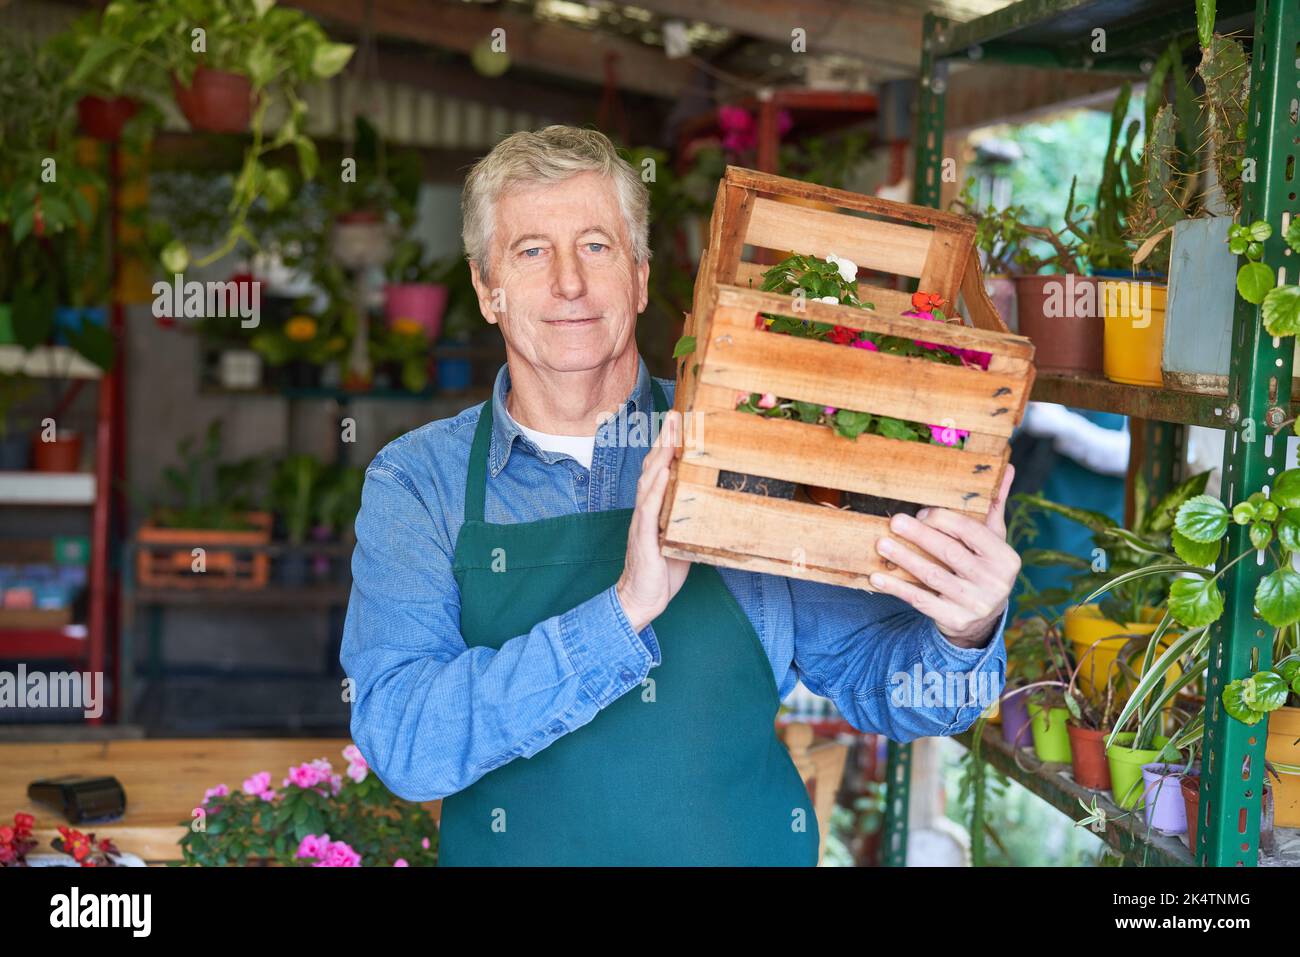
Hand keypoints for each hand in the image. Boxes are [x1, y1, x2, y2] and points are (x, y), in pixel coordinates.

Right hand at [616, 409, 690, 631]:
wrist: (641, 599)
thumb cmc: (662, 570)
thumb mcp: (683, 537)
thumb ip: (692, 517)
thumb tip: (714, 501)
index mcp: (655, 507)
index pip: (660, 469)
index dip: (669, 444)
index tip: (680, 420)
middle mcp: (645, 508)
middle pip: (653, 467)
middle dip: (665, 439)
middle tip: (676, 414)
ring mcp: (642, 521)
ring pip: (649, 481)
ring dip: (660, 455)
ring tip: (672, 433)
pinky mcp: (643, 537)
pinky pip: (648, 509)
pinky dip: (656, 488)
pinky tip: (663, 472)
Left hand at [868, 465, 1019, 646]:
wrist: (982, 618)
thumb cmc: (983, 566)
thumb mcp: (993, 540)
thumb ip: (994, 506)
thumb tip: (1005, 467)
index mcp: (1006, 558)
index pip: (971, 532)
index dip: (943, 519)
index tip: (920, 512)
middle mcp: (995, 582)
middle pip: (950, 553)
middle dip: (920, 536)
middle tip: (894, 521)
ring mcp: (976, 604)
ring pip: (933, 576)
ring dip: (904, 559)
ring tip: (881, 543)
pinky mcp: (955, 620)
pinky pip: (920, 601)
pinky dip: (896, 588)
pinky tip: (876, 576)